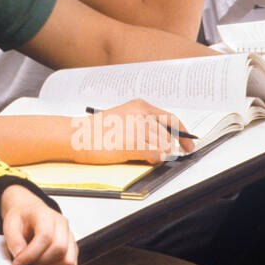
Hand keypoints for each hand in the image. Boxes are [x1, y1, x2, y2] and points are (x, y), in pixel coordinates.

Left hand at [0, 184, 77, 264]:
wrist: (29, 213)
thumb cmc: (22, 218)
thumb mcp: (10, 224)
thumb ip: (13, 239)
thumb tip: (20, 255)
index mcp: (46, 216)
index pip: (45, 236)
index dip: (31, 254)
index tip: (18, 263)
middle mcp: (63, 226)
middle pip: (59, 249)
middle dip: (40, 263)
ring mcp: (70, 240)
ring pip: (68, 262)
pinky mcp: (72, 253)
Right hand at [70, 98, 195, 163]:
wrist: (76, 135)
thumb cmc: (96, 130)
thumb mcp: (122, 117)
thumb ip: (143, 123)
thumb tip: (165, 138)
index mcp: (140, 105)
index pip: (170, 118)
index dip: (183, 132)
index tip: (188, 142)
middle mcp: (141, 114)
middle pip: (169, 134)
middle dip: (173, 146)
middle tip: (176, 153)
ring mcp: (138, 128)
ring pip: (164, 145)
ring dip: (161, 154)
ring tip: (148, 155)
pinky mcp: (133, 143)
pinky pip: (156, 155)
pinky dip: (156, 160)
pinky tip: (147, 158)